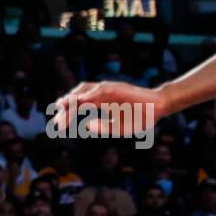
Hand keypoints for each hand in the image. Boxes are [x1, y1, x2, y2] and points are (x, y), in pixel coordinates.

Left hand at [52, 81, 170, 136]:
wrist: (158, 108)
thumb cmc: (140, 118)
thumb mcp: (119, 128)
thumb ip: (103, 127)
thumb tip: (86, 126)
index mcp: (99, 102)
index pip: (77, 106)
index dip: (66, 114)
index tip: (58, 126)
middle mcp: (100, 94)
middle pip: (76, 97)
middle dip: (65, 109)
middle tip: (57, 123)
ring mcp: (108, 89)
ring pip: (84, 91)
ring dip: (72, 99)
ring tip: (62, 108)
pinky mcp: (116, 87)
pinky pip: (100, 89)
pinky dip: (89, 94)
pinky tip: (80, 101)